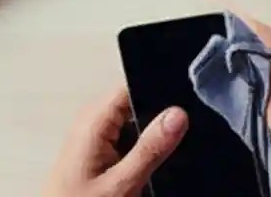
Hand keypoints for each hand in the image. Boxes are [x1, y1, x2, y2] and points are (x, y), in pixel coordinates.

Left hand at [42, 86, 188, 196]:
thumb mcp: (121, 183)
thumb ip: (150, 148)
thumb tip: (177, 115)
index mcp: (93, 121)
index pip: (133, 87)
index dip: (160, 97)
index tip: (180, 113)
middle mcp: (90, 124)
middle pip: (136, 107)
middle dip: (155, 123)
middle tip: (166, 147)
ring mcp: (92, 140)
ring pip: (133, 128)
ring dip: (146, 142)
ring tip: (149, 163)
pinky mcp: (95, 156)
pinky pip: (124, 144)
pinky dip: (136, 155)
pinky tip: (139, 172)